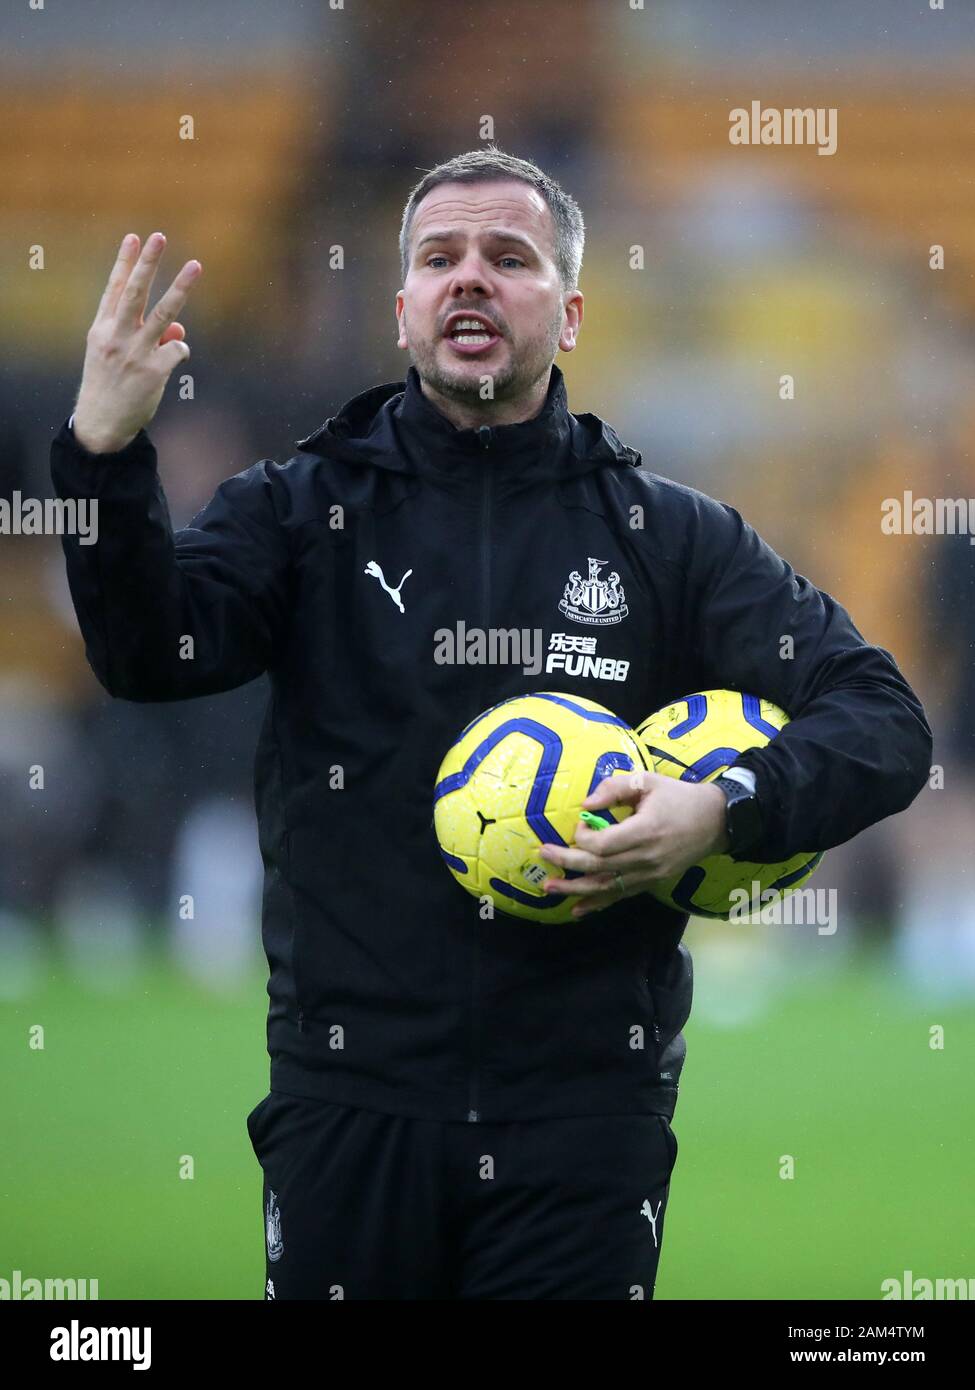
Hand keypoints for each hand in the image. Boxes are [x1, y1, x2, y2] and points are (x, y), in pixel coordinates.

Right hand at [72, 232, 201, 453]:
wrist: (101, 423)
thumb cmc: (110, 385)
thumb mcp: (117, 356)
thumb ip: (145, 336)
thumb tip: (178, 326)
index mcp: (102, 328)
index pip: (115, 288)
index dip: (125, 262)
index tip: (134, 237)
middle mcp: (116, 336)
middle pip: (135, 292)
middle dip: (148, 263)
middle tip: (159, 237)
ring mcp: (135, 353)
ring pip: (162, 314)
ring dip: (180, 288)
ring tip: (194, 265)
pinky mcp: (152, 372)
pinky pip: (178, 348)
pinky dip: (182, 348)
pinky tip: (177, 357)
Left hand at [538, 770, 729, 918]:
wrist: (716, 821)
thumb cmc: (679, 797)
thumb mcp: (648, 781)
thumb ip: (615, 788)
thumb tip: (585, 804)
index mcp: (646, 831)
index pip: (605, 844)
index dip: (584, 837)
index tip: (579, 825)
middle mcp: (647, 858)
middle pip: (600, 867)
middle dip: (567, 863)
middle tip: (543, 855)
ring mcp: (650, 874)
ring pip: (608, 887)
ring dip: (576, 890)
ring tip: (549, 888)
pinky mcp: (653, 882)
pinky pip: (622, 895)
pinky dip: (598, 903)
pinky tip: (578, 909)